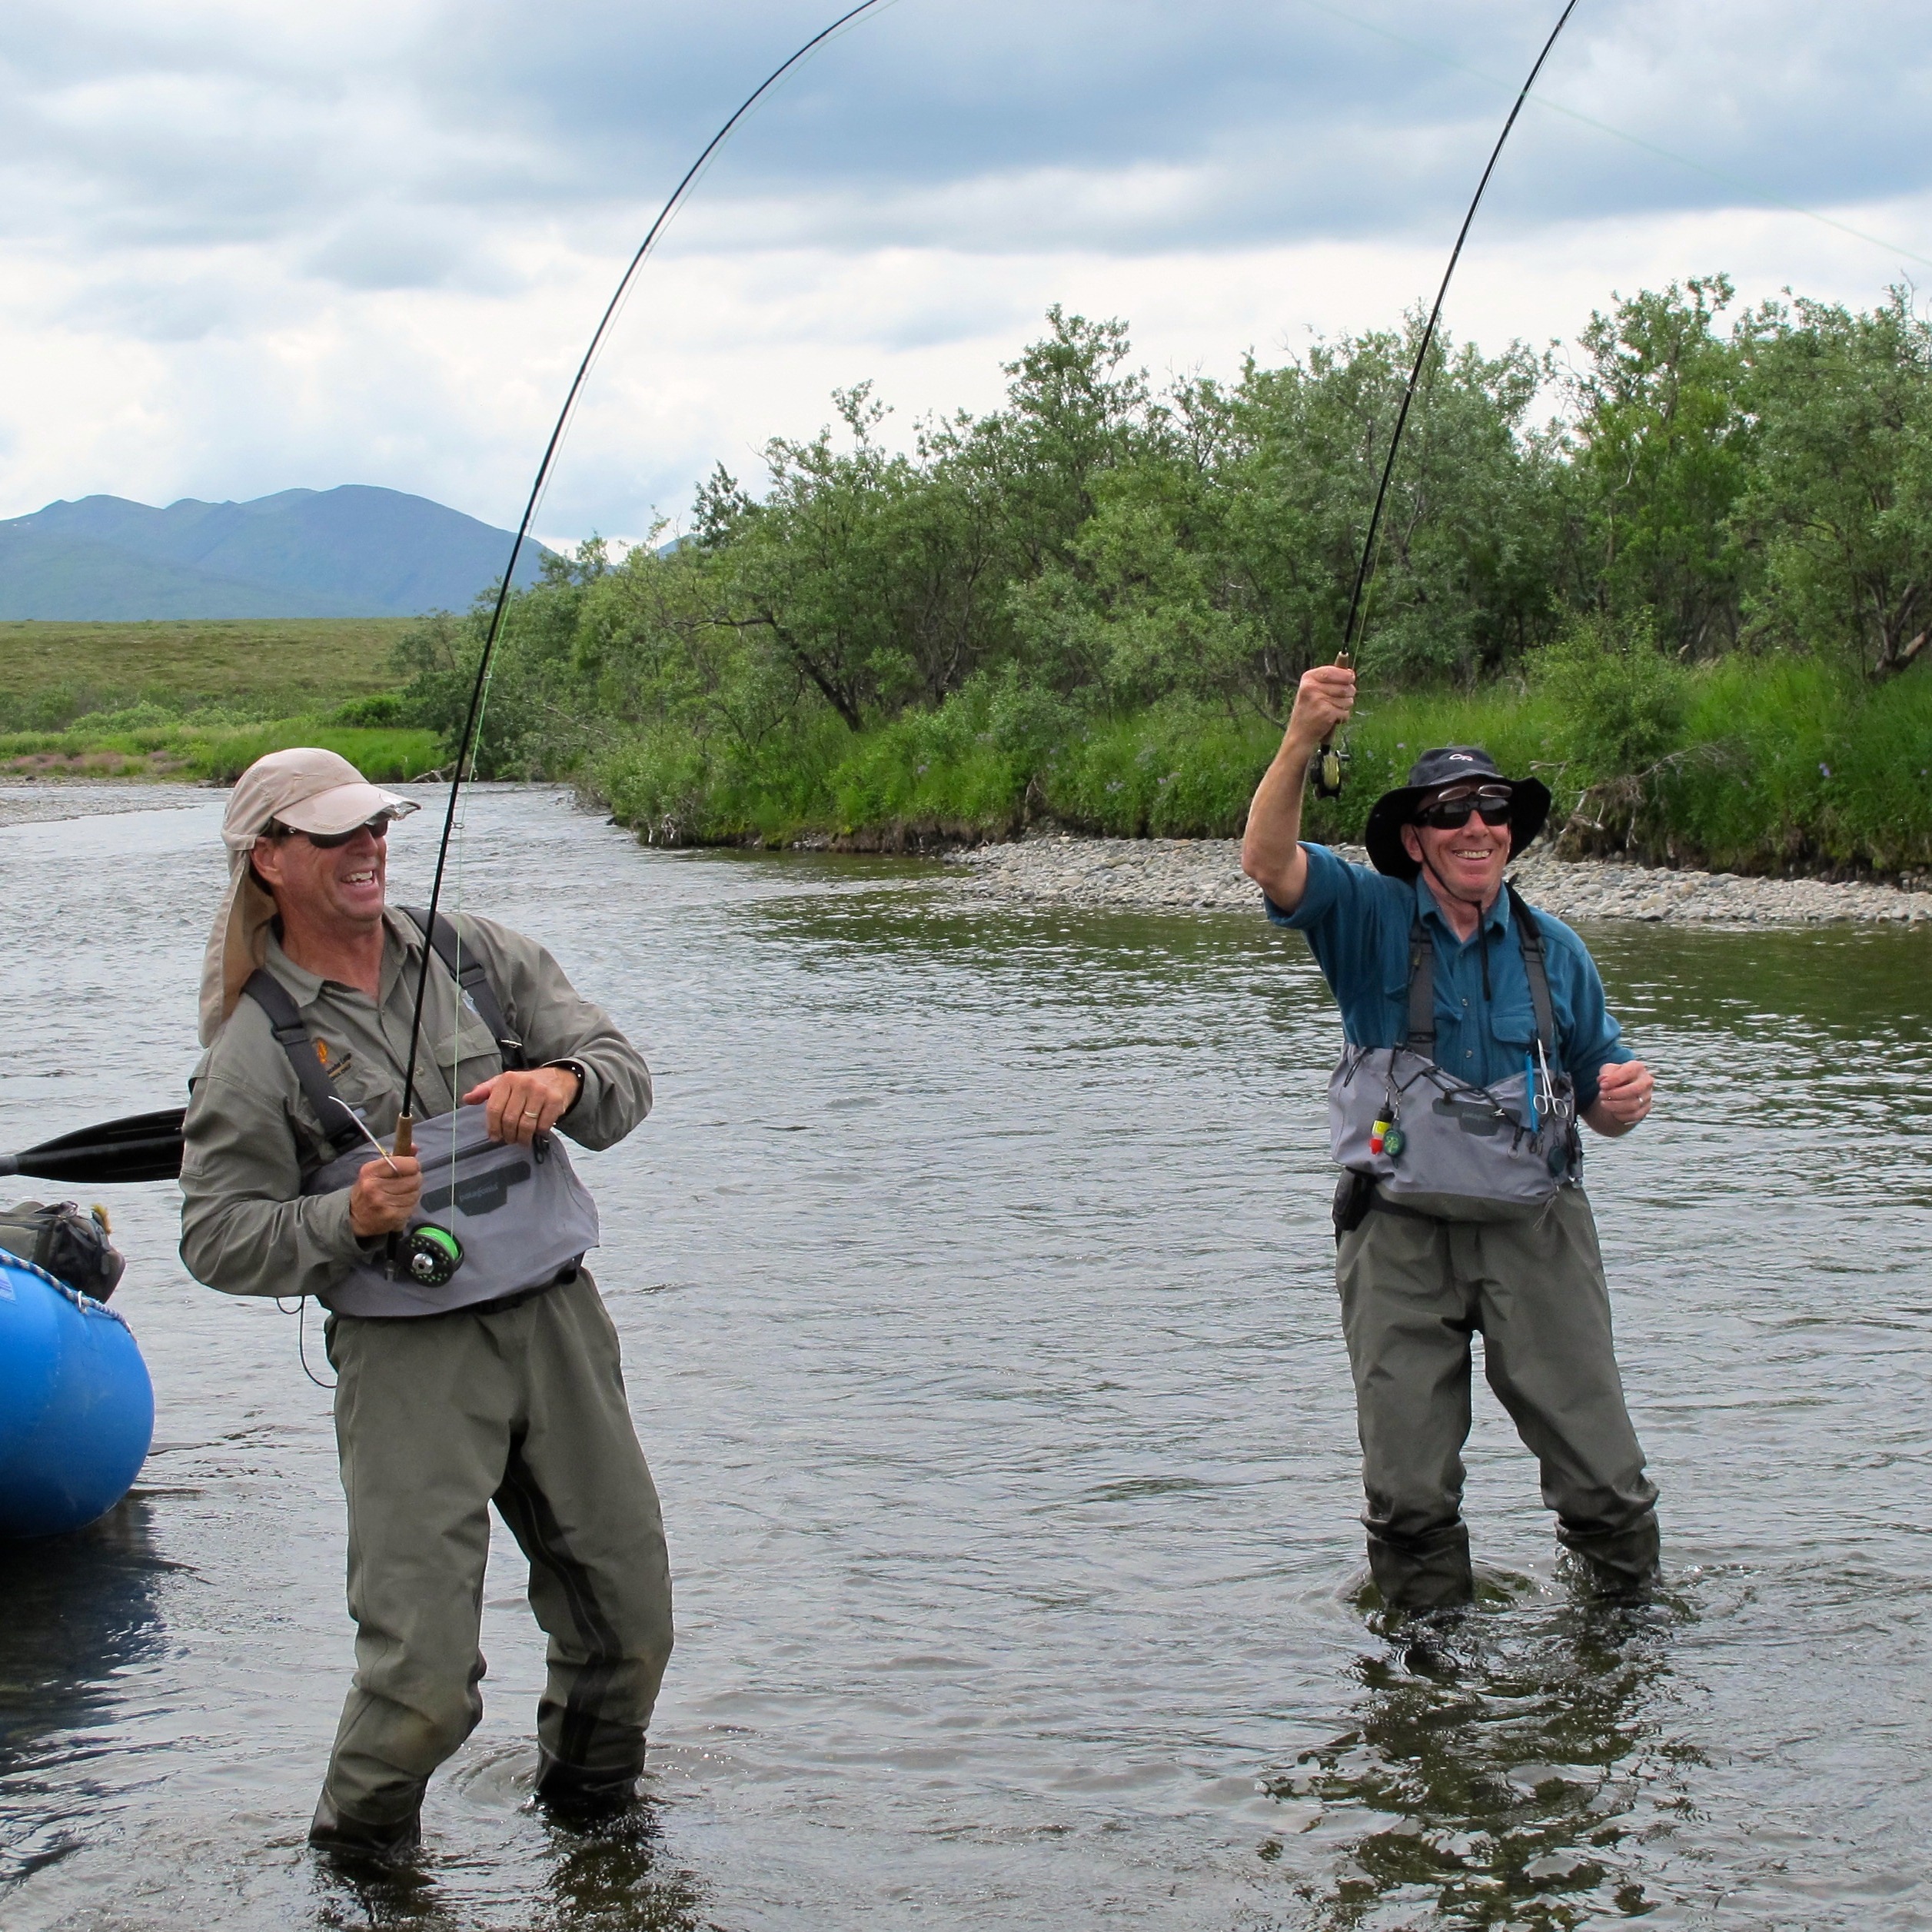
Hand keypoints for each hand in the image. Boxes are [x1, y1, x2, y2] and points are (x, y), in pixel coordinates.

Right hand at [349, 1154, 421, 1237]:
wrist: (354, 1217)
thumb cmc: (368, 1190)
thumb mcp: (376, 1171)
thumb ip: (397, 1158)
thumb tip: (414, 1146)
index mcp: (371, 1171)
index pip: (406, 1163)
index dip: (413, 1165)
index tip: (410, 1168)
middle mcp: (374, 1186)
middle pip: (414, 1179)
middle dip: (414, 1180)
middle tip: (405, 1183)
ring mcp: (382, 1202)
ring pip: (415, 1193)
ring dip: (412, 1194)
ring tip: (401, 1195)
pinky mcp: (390, 1215)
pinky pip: (412, 1207)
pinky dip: (409, 1206)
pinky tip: (399, 1206)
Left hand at [463, 1065, 581, 1145]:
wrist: (560, 1078)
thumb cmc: (527, 1084)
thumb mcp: (505, 1083)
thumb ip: (485, 1091)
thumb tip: (467, 1099)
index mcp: (507, 1079)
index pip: (494, 1108)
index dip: (492, 1127)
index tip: (494, 1137)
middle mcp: (524, 1083)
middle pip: (509, 1119)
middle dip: (508, 1135)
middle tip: (509, 1140)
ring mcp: (541, 1092)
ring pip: (526, 1125)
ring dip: (522, 1138)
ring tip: (521, 1140)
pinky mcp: (555, 1101)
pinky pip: (542, 1125)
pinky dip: (538, 1133)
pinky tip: (536, 1132)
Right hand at [1286, 664, 1356, 755]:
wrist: (1300, 734)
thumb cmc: (1309, 711)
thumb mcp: (1312, 690)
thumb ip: (1329, 680)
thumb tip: (1350, 673)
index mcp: (1308, 678)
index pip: (1333, 671)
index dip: (1346, 675)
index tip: (1350, 679)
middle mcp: (1311, 687)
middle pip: (1345, 686)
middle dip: (1348, 694)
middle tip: (1337, 701)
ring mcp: (1318, 700)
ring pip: (1348, 700)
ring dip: (1344, 707)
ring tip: (1331, 711)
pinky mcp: (1326, 713)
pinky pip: (1345, 712)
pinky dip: (1342, 718)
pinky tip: (1331, 719)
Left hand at [1592, 1059, 1653, 1131]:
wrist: (1622, 1090)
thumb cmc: (1614, 1077)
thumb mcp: (1608, 1071)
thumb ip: (1605, 1072)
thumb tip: (1603, 1078)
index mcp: (1637, 1068)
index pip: (1628, 1072)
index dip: (1614, 1079)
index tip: (1601, 1085)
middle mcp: (1646, 1081)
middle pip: (1634, 1090)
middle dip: (1615, 1094)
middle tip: (1601, 1094)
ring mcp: (1648, 1096)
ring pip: (1633, 1105)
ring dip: (1614, 1105)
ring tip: (1603, 1103)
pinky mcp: (1645, 1109)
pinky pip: (1634, 1116)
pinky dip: (1620, 1115)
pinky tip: (1612, 1111)